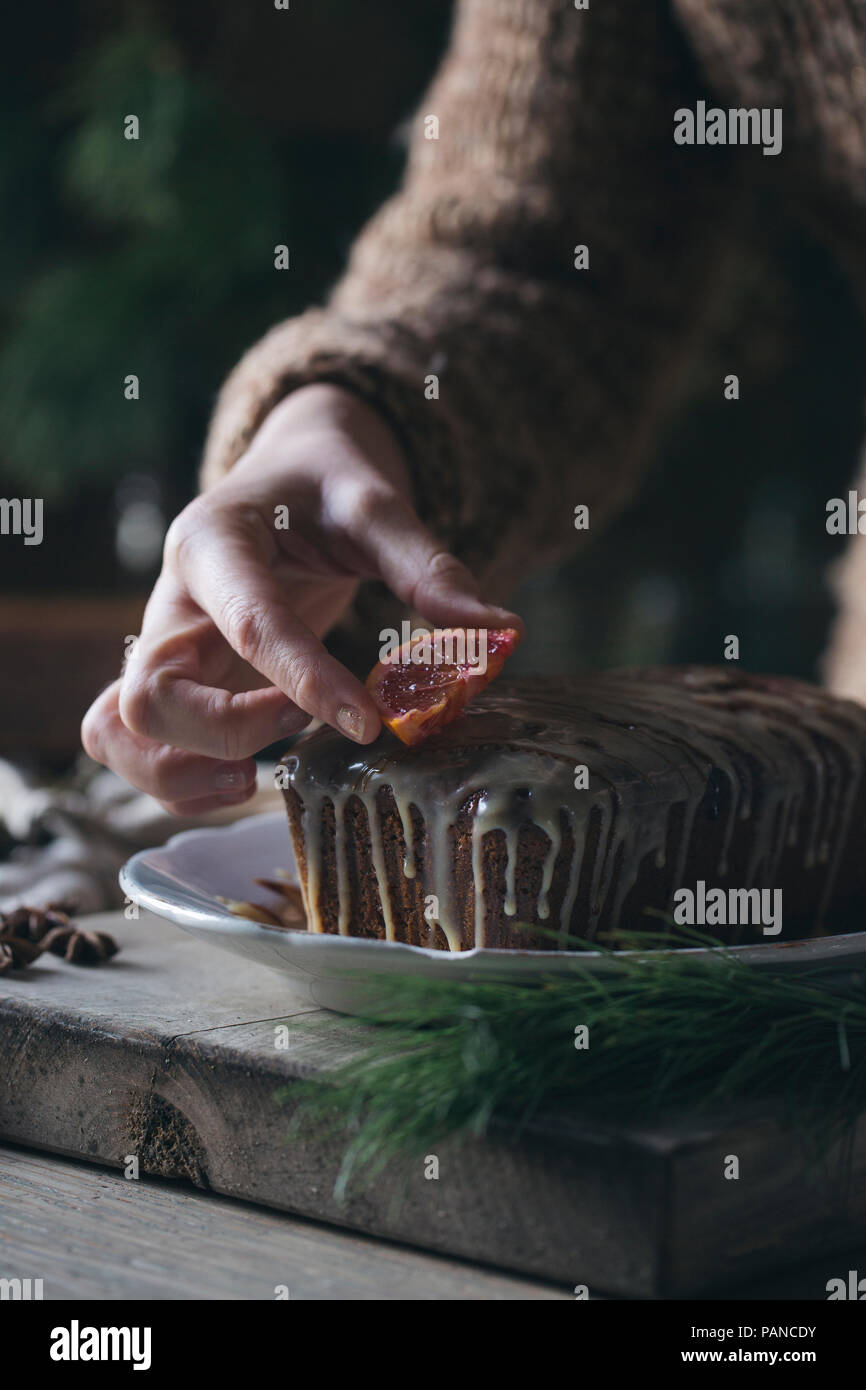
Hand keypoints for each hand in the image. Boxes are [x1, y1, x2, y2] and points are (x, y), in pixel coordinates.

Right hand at [82, 383, 521, 812]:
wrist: (287, 476)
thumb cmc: (326, 486)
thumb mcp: (377, 504)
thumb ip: (429, 565)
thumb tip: (501, 630)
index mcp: (215, 540)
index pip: (250, 622)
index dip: (307, 682)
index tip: (370, 724)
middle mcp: (171, 600)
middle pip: (151, 693)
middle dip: (230, 730)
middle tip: (303, 728)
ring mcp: (162, 647)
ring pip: (120, 728)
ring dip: (182, 770)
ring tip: (259, 778)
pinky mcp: (174, 682)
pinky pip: (129, 742)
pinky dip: (169, 779)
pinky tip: (238, 781)